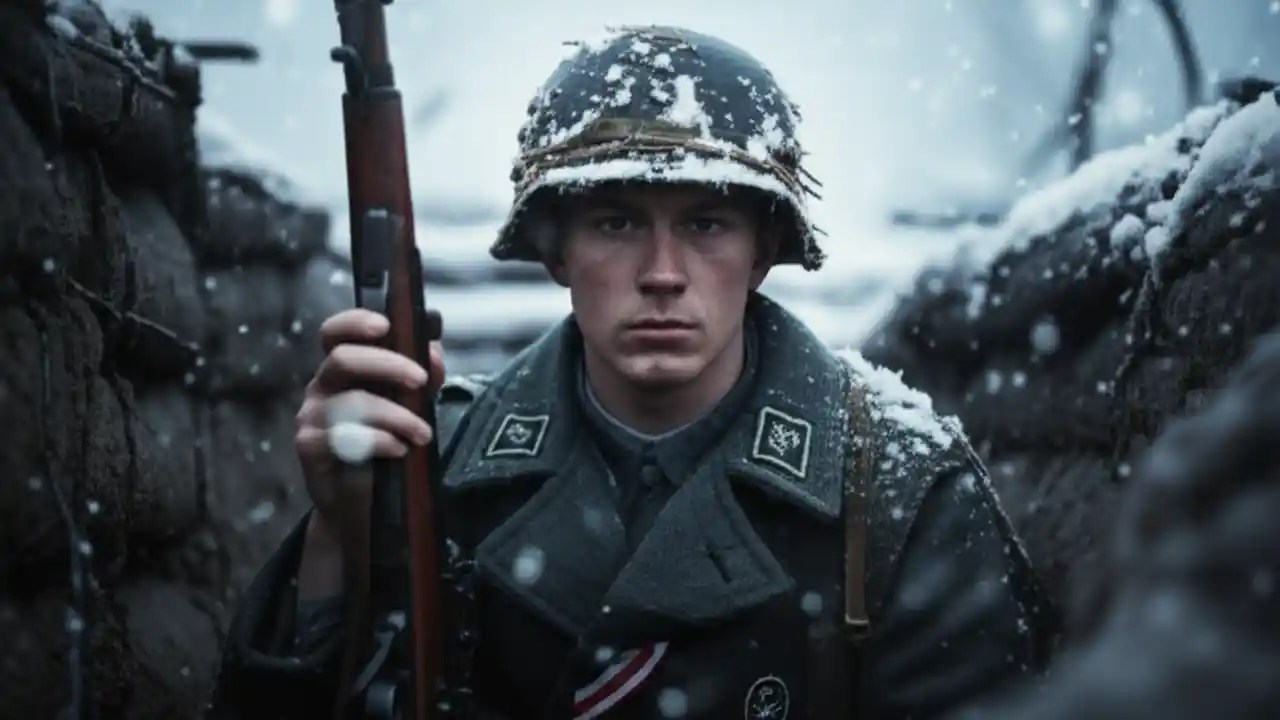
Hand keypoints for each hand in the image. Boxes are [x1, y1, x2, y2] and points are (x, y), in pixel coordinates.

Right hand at [293, 308, 443, 597]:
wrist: (362, 503)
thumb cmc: (384, 446)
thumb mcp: (410, 407)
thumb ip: (422, 379)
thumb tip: (434, 351)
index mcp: (342, 370)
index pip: (336, 333)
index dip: (355, 322)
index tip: (385, 325)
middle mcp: (322, 387)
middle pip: (343, 359)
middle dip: (388, 365)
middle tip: (421, 382)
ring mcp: (311, 417)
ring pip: (351, 401)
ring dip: (396, 415)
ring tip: (422, 435)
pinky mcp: (309, 447)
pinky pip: (342, 436)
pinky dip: (378, 441)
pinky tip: (399, 450)